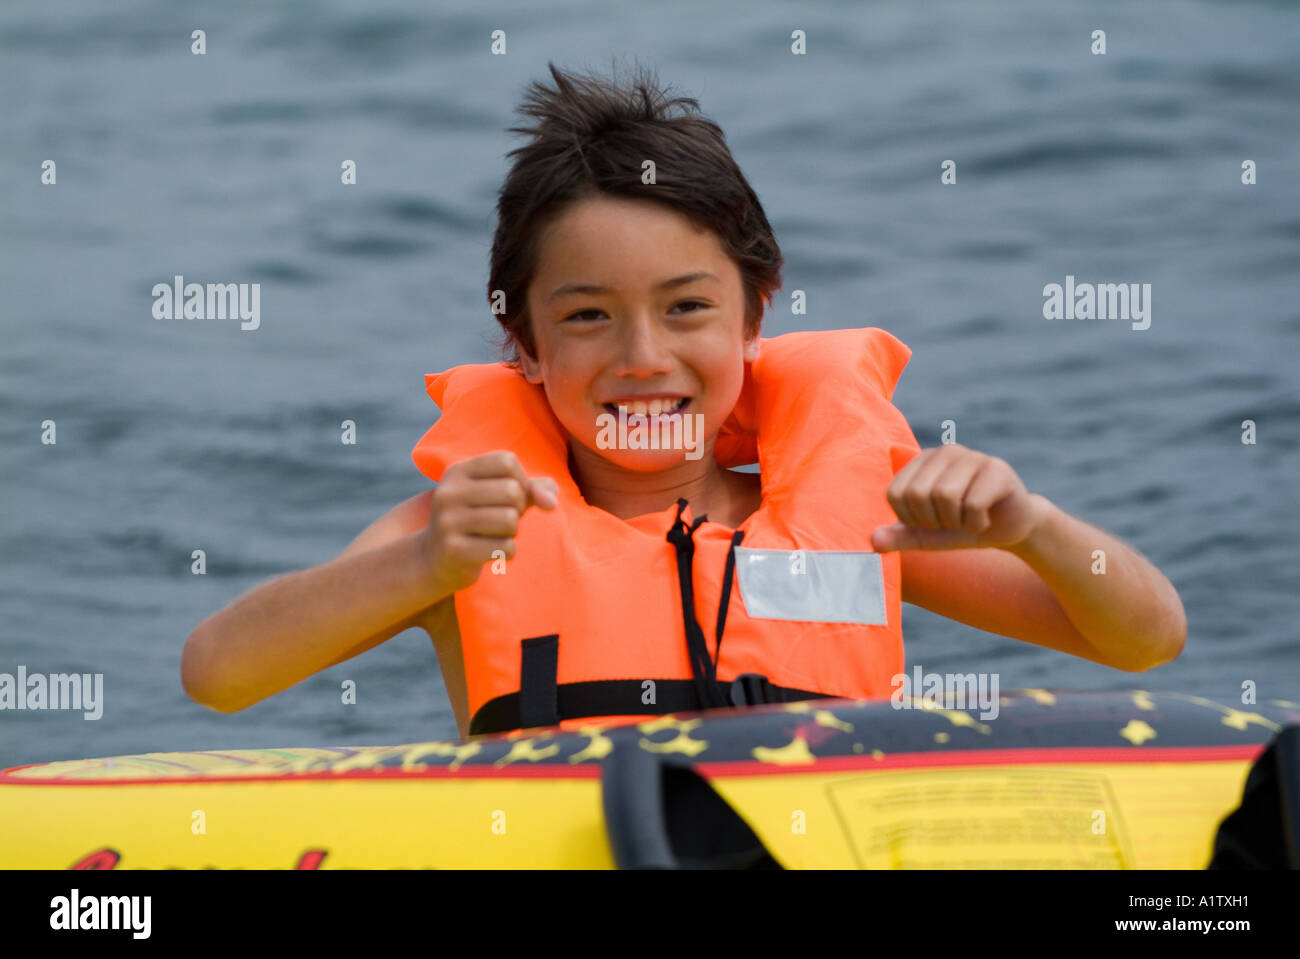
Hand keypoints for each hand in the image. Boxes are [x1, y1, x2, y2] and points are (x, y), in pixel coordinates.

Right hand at [422, 451, 556, 592]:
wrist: (433, 559)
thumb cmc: (476, 521)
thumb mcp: (499, 497)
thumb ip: (532, 489)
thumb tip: (551, 501)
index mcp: (458, 471)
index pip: (507, 461)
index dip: (520, 480)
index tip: (509, 497)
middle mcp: (449, 492)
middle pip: (512, 491)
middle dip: (519, 509)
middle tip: (504, 520)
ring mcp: (448, 521)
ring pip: (510, 520)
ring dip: (512, 532)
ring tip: (496, 535)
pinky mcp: (454, 550)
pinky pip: (505, 547)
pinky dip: (507, 552)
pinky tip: (489, 552)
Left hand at [871, 444, 1043, 551]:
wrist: (1009, 528)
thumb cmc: (962, 527)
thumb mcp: (926, 536)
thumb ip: (899, 537)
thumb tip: (873, 541)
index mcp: (921, 462)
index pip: (895, 494)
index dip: (910, 519)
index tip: (930, 521)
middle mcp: (945, 452)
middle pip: (918, 494)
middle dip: (933, 521)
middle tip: (952, 521)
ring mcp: (972, 456)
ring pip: (945, 496)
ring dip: (956, 521)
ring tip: (967, 518)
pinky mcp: (997, 468)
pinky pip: (973, 504)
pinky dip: (976, 523)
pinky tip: (985, 518)